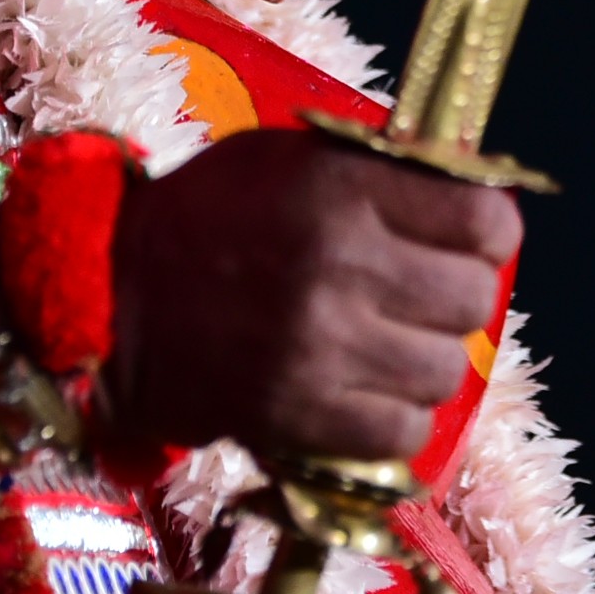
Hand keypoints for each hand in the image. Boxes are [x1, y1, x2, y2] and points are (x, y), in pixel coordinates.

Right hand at [103, 128, 521, 459]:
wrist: (108, 296)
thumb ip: (379, 176)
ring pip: (444, 372)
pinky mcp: (297, 416)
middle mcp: (339, 267)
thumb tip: (473, 203)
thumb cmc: (209, 215)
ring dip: (422, 361)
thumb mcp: (289, 160)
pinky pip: (402, 433)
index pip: (485, 222)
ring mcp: (320, 349)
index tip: (465, 238)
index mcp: (340, 190)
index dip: (486, 233)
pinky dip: (393, 417)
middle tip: (419, 296)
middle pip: (472, 301)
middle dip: (455, 297)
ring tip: (382, 345)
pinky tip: (362, 391)